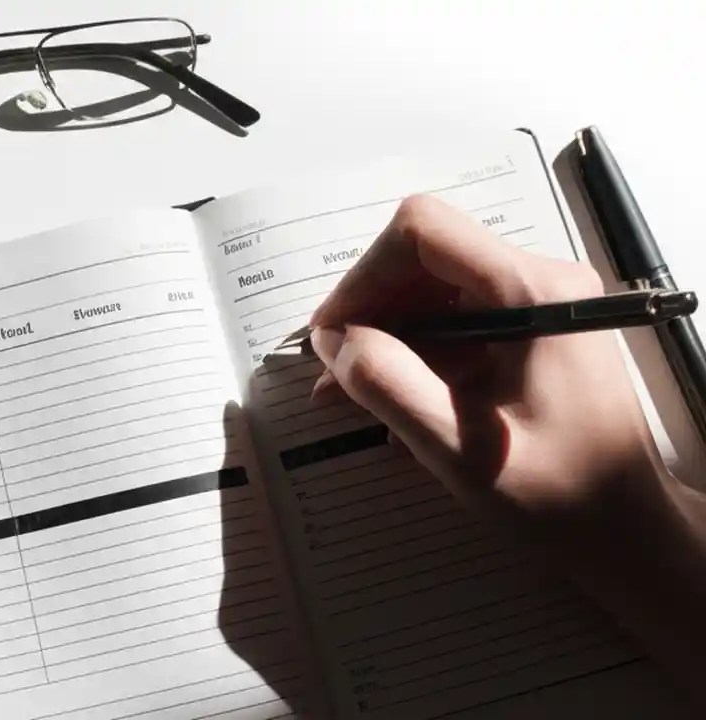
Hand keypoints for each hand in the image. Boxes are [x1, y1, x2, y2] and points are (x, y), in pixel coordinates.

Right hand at [308, 195, 705, 700]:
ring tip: (346, 390)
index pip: (424, 233)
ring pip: (434, 289)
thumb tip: (332, 341)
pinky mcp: (532, 331)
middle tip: (331, 368)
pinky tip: (391, 400)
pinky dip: (415, 352)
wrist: (628, 530)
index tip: (331, 334)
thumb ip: (389, 385)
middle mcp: (540, 281)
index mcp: (532, 293)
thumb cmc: (558, 495)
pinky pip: (456, 321)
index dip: (363, 277)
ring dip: (385, 333)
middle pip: (426, 257)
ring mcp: (538, 304)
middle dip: (369, 308)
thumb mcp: (460, 448)